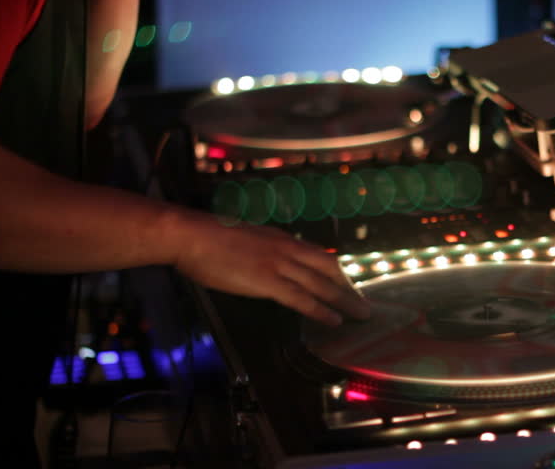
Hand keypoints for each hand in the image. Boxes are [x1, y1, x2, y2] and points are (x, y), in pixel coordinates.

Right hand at [168, 208, 369, 325]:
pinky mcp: (268, 281)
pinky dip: (321, 311)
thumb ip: (264, 250)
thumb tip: (271, 263)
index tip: (349, 284)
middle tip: (363, 303)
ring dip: (344, 301)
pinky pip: (302, 299)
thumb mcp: (247, 238)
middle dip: (349, 288)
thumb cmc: (209, 237)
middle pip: (329, 269)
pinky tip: (334, 321)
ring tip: (360, 315)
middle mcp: (287, 249)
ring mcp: (279, 265)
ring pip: (321, 285)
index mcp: (282, 238)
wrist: (191, 235)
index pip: (320, 256)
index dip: (337, 273)